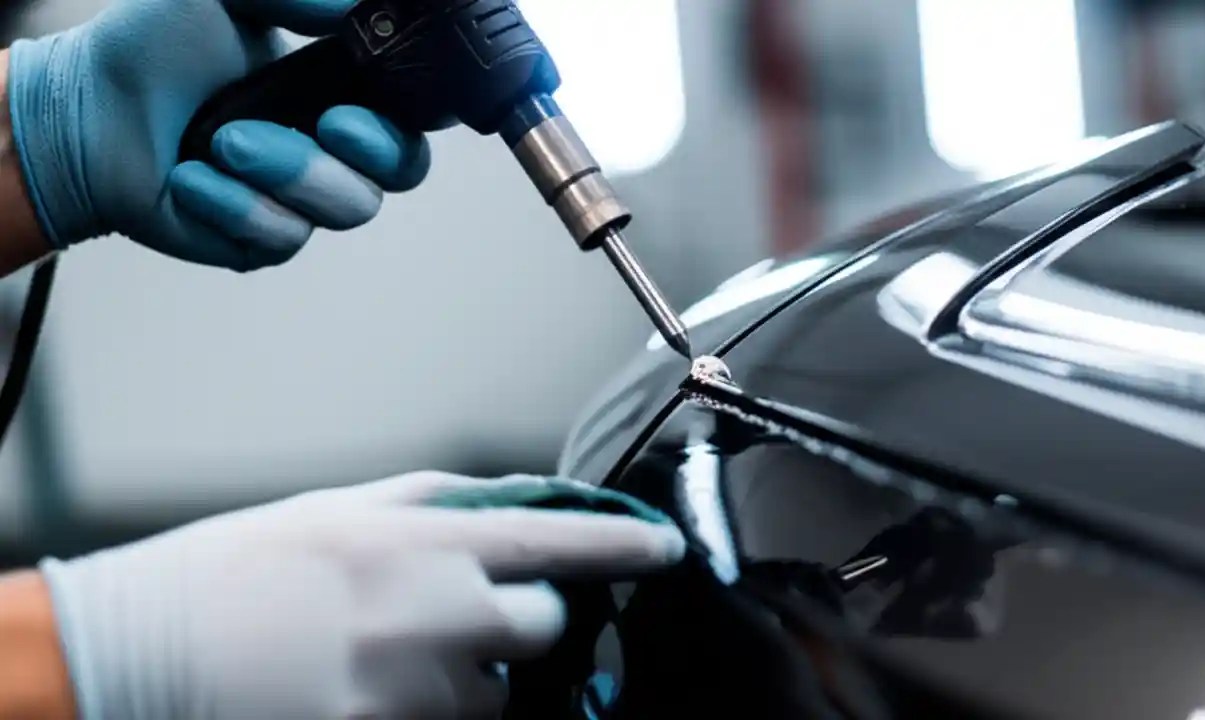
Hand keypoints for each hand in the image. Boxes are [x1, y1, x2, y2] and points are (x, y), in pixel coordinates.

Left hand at [7, 0, 429, 270]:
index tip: (381, 94)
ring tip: (223, 140)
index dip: (416, 112)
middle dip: (372, 149)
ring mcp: (300, 199)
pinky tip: (191, 178)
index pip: (413, 113)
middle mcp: (330, 149)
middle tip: (328, 124)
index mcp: (338, 89)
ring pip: (347, 206)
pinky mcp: (263, 241)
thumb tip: (360, 4)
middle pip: (404, 169)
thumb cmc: (150, 50)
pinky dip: (233, 202)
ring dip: (286, 170)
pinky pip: (282, 235)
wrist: (86, 113)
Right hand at [39, 473, 685, 718]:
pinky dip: (425, 712)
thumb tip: (515, 502)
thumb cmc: (238, 572)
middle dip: (524, 621)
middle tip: (461, 615)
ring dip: (466, 678)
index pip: (561, 540)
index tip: (665, 547)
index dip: (626, 543)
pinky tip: (366, 688)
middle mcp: (435, 615)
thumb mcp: (340, 511)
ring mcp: (413, 692)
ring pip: (493, 692)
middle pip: (542, 624)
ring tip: (385, 658)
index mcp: (424, 541)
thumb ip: (439, 504)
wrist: (139, 656)